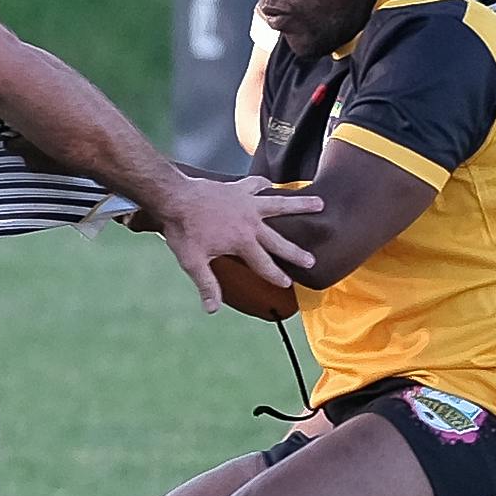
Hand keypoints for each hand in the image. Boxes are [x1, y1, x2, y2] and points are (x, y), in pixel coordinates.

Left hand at [150, 175, 319, 313]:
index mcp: (242, 242)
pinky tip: (272, 186)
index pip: (264, 265)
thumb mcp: (193, 262)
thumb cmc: (183, 230)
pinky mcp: (239, 188)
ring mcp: (247, 203)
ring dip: (300, 205)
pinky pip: (257, 185)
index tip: (288, 284)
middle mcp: (251, 222)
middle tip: (312, 260)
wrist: (174, 197)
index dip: (276, 276)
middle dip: (296, 252)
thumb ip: (207, 285)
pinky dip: (265, 186)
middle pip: (279, 240)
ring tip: (320, 204)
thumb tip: (212, 309)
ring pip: (280, 204)